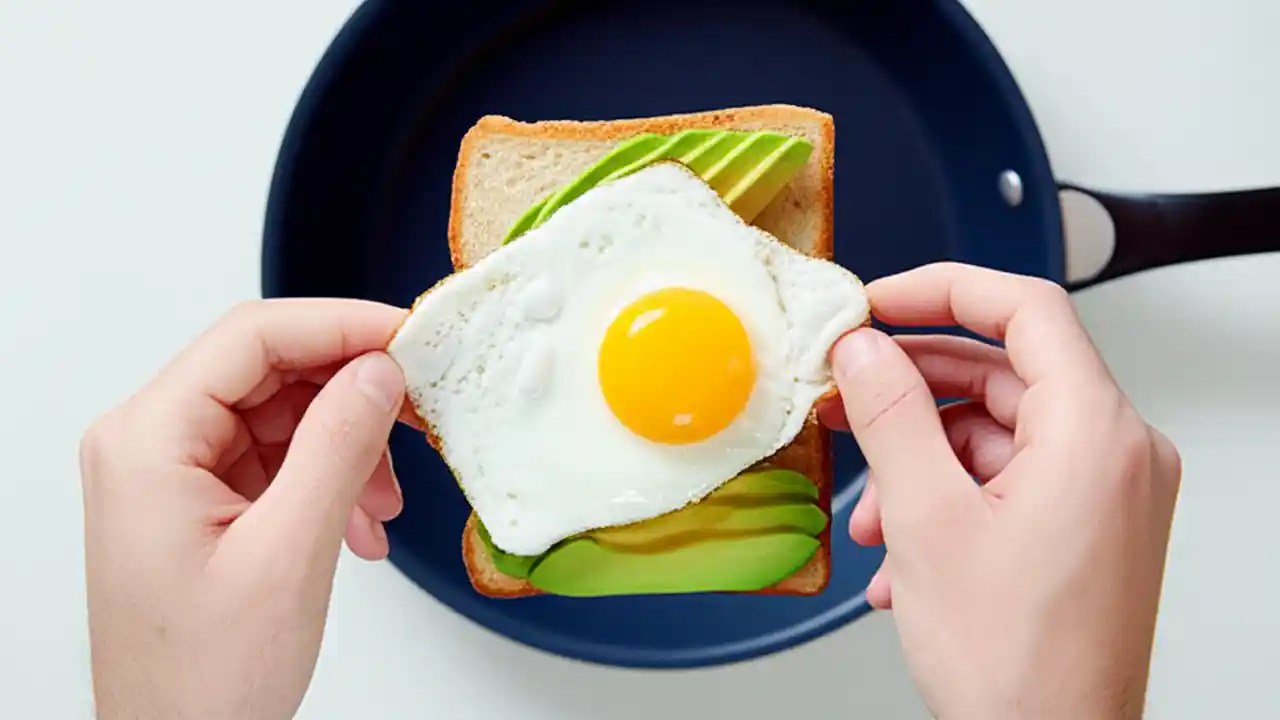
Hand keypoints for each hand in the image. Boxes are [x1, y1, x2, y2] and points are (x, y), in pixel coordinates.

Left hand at [79, 299, 410, 719]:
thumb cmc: (202, 679)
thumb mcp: (288, 555)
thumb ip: (337, 447)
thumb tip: (378, 371)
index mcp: (148, 440)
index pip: (253, 337)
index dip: (341, 325)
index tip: (410, 337)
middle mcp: (151, 444)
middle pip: (271, 370)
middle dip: (352, 394)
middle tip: (420, 410)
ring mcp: (175, 472)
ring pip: (283, 414)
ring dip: (348, 446)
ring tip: (384, 501)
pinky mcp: (202, 501)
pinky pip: (279, 458)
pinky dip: (330, 480)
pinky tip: (360, 525)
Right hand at [818, 263, 1180, 719]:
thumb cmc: (1017, 666)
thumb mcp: (927, 522)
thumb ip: (891, 417)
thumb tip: (864, 349)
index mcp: (1096, 435)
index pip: (1026, 309)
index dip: (942, 290)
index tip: (880, 301)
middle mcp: (1118, 455)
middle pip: (1003, 374)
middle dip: (912, 393)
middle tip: (849, 396)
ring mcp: (1107, 495)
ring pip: (997, 434)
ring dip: (921, 461)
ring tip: (872, 513)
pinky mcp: (1088, 529)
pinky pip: (1010, 480)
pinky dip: (950, 496)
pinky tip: (903, 548)